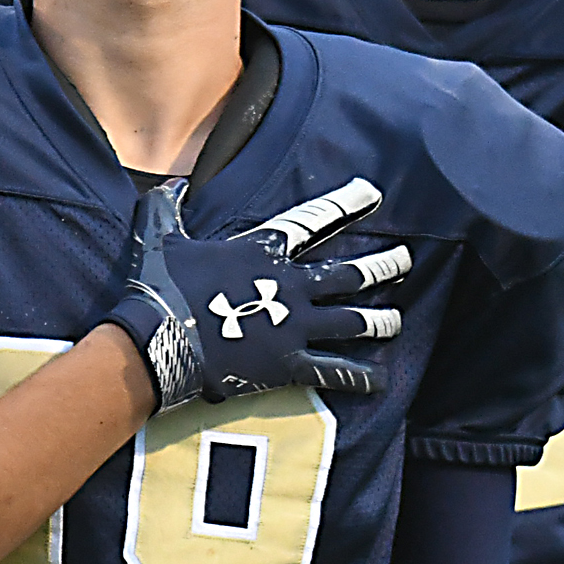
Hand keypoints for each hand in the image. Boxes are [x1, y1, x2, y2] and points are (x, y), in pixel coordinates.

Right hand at [102, 178, 410, 411]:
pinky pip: (333, 371)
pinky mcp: (289, 364)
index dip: (346, 205)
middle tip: (406, 259)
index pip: (315, 220)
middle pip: (347, 274)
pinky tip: (380, 380)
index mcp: (263, 251)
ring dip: (378, 320)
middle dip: (381, 266)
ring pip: (351, 321)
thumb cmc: (158, 286)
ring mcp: (293, 326)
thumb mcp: (157, 234)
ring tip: (398, 319)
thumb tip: (172, 182)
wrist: (157, 339)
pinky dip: (359, 377)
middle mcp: (289, 285)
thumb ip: (167, 205)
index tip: (373, 194)